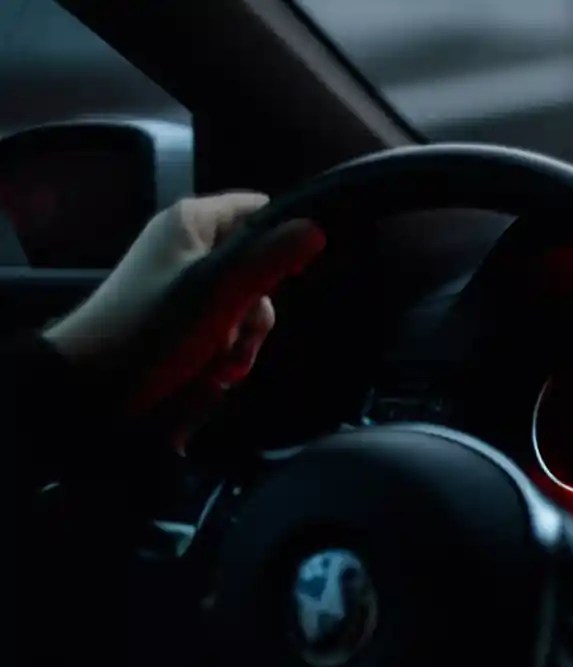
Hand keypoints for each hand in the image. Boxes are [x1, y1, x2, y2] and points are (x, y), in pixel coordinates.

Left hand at [43, 193, 324, 447]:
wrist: (90, 387)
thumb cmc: (152, 329)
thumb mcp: (218, 293)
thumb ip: (270, 259)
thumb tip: (318, 229)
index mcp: (192, 221)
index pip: (260, 210)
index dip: (283, 240)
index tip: (290, 277)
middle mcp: (187, 245)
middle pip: (257, 265)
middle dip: (257, 310)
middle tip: (238, 337)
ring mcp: (182, 282)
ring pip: (243, 303)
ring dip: (242, 339)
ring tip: (220, 366)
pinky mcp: (177, 316)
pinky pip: (221, 325)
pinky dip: (223, 350)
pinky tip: (211, 373)